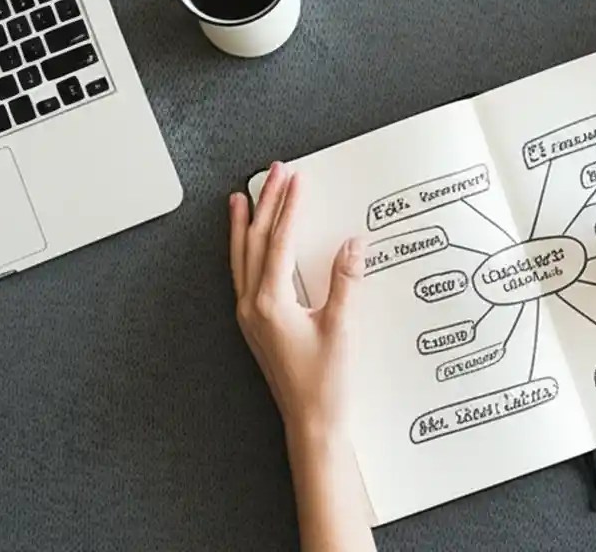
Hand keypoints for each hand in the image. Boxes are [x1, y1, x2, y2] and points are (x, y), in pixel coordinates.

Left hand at [229, 162, 364, 436]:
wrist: (311, 422)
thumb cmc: (324, 384)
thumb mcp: (341, 329)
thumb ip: (345, 282)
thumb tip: (352, 244)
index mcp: (270, 303)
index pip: (279, 242)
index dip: (290, 208)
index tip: (297, 180)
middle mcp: (252, 306)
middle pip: (256, 242)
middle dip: (266, 204)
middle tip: (275, 172)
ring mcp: (249, 315)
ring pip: (243, 257)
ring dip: (245, 224)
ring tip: (243, 197)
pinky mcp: (255, 324)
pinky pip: (244, 275)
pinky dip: (244, 250)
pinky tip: (248, 242)